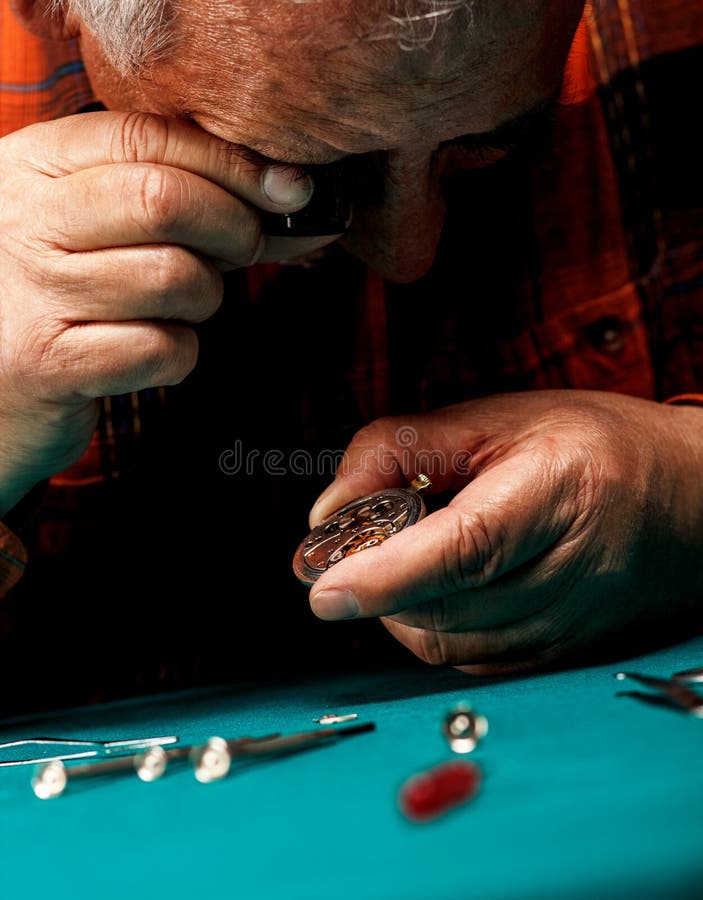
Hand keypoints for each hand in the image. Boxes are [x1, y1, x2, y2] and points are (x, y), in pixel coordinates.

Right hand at [0, 111, 331, 514]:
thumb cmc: (68, 297)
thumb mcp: (102, 226)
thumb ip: (189, 200)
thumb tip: (298, 198)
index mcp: (36, 165)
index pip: (148, 135)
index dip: (232, 161)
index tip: (288, 188)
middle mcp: (26, 220)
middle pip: (166, 200)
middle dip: (234, 227)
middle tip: (240, 250)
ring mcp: (33, 292)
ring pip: (175, 277)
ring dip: (205, 299)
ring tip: (177, 306)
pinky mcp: (51, 363)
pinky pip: (163, 348)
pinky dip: (179, 353)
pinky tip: (149, 350)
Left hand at [307, 390, 702, 672]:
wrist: (691, 499)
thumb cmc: (594, 446)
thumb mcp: (497, 417)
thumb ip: (403, 449)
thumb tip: (330, 508)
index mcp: (557, 492)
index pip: (465, 548)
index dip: (389, 574)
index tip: (323, 590)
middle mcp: (570, 573)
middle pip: (444, 607)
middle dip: (377, 584)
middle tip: (356, 542)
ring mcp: (569, 627)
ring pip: (449, 644)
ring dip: (400, 607)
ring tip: (407, 553)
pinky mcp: (559, 655)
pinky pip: (471, 660)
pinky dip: (433, 628)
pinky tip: (438, 586)